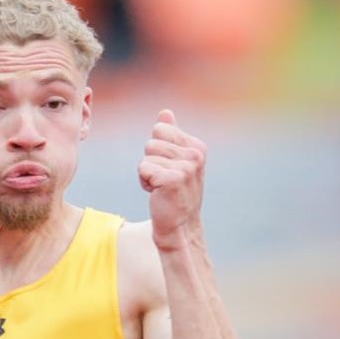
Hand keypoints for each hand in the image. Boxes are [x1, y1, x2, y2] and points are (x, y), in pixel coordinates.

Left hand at [138, 109, 205, 246]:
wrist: (179, 226)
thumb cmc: (175, 193)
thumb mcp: (176, 161)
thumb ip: (171, 136)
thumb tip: (165, 112)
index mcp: (197, 146)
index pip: (160, 129)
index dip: (157, 149)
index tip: (167, 167)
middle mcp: (195, 155)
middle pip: (151, 142)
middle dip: (150, 162)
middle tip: (163, 180)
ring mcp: (186, 167)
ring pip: (146, 156)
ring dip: (147, 173)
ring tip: (160, 187)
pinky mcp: (173, 179)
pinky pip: (143, 169)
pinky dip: (144, 182)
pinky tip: (157, 193)